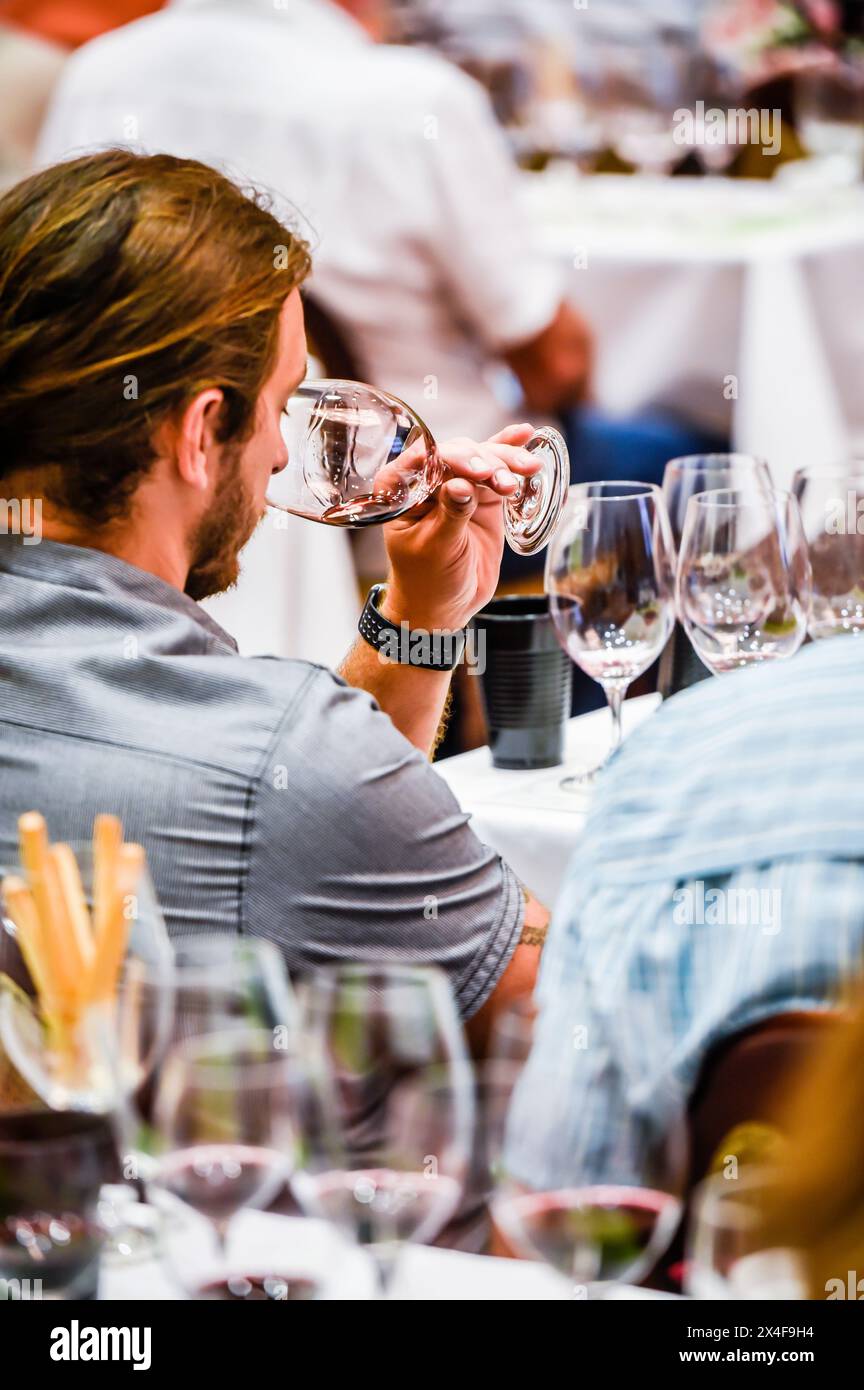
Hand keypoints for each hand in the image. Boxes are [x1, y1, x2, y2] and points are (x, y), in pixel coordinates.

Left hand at [382, 423, 539, 631]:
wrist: (446, 604)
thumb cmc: (427, 579)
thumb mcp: (436, 549)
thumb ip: (450, 515)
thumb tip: (460, 485)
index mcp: (402, 490)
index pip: (425, 459)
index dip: (453, 458)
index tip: (478, 471)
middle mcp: (428, 480)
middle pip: (459, 454)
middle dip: (485, 461)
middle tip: (503, 480)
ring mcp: (458, 485)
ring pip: (483, 459)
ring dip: (506, 460)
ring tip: (528, 470)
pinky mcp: (483, 496)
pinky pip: (498, 472)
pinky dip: (512, 456)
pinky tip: (527, 436)